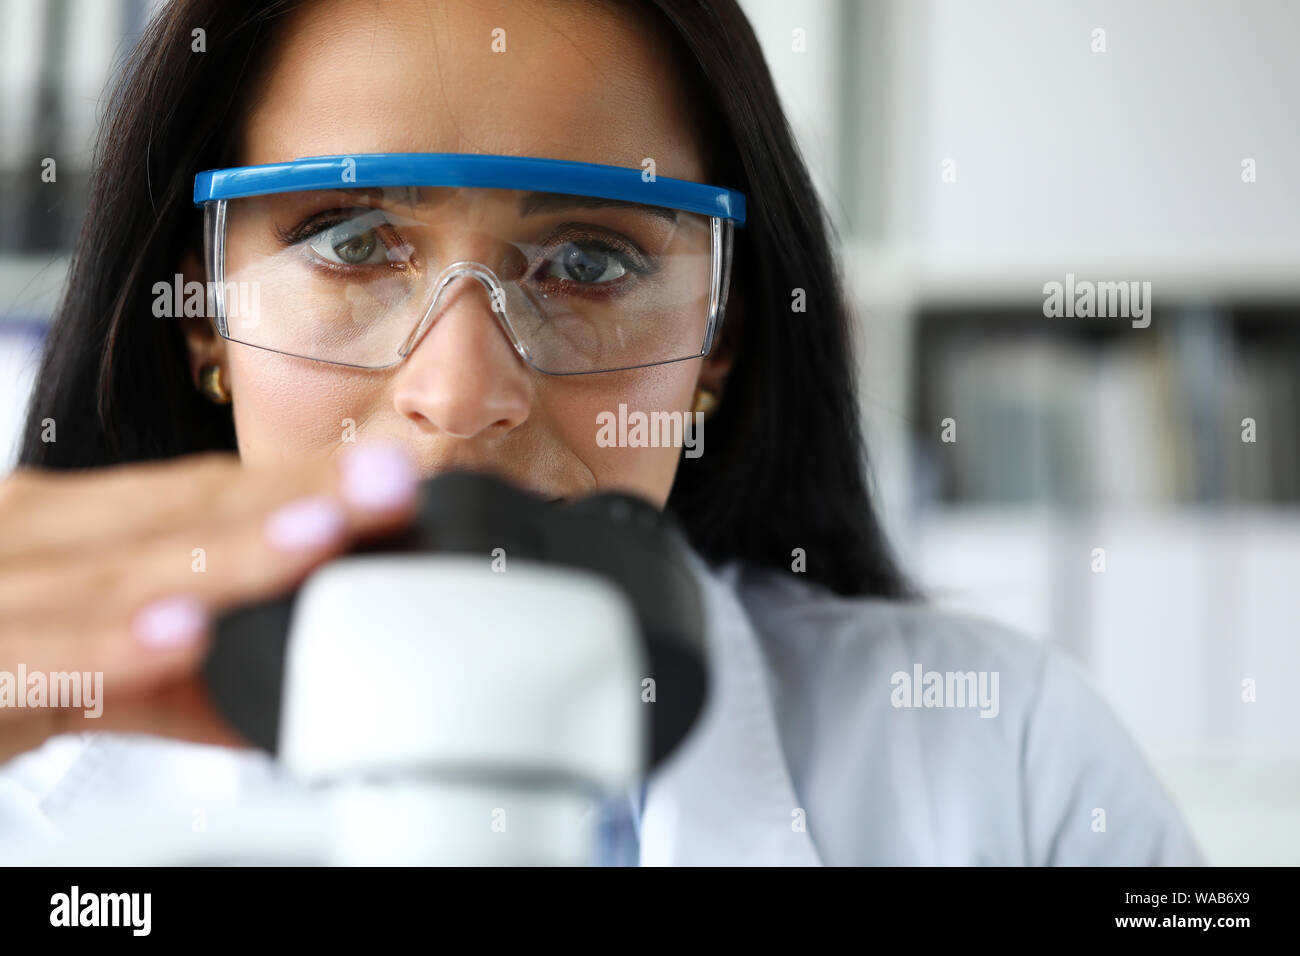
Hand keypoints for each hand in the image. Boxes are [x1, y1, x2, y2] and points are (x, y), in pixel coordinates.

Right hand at [0, 444, 417, 762]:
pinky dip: (106, 650)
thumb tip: (276, 699)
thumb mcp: (76, 662)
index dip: (301, 482)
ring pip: (118, 572)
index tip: (395, 477)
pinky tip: (177, 638)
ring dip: (224, 554)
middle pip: (179, 515)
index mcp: (70, 528)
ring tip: (315, 536)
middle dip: (290, 498)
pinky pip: (38, 662)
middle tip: (384, 485)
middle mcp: (33, 541)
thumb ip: (171, 680)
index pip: (204, 492)